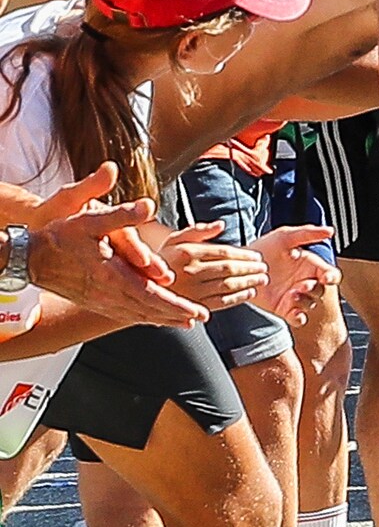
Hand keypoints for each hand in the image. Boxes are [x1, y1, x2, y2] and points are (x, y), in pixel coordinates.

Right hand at [19, 166, 206, 327]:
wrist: (30, 257)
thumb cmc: (59, 237)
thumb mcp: (89, 219)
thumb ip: (121, 215)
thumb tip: (148, 205)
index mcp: (112, 276)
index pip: (152, 295)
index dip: (177, 305)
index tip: (197, 312)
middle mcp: (109, 293)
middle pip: (150, 309)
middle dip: (177, 315)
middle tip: (200, 318)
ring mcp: (101, 301)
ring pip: (138, 314)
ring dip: (163, 319)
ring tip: (185, 322)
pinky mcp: (94, 302)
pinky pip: (124, 314)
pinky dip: (144, 318)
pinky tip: (154, 319)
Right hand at [160, 226, 268, 311]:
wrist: (141, 285)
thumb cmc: (162, 259)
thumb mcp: (174, 239)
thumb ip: (198, 231)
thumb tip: (221, 225)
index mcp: (187, 252)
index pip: (224, 253)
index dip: (244, 255)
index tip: (257, 256)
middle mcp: (190, 271)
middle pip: (229, 269)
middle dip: (251, 269)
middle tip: (264, 268)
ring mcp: (191, 290)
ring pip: (228, 286)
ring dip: (249, 282)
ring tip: (262, 279)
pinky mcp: (193, 305)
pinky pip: (221, 302)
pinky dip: (239, 298)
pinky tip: (250, 293)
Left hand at [245, 225, 337, 325]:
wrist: (240, 266)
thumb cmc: (264, 248)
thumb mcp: (285, 237)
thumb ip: (307, 233)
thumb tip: (331, 231)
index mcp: (310, 266)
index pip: (330, 274)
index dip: (332, 277)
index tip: (326, 278)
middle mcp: (305, 282)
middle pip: (321, 290)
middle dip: (314, 289)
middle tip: (302, 286)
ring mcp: (295, 297)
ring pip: (311, 304)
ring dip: (305, 301)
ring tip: (290, 295)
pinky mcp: (284, 309)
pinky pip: (298, 318)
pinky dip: (299, 317)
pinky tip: (293, 312)